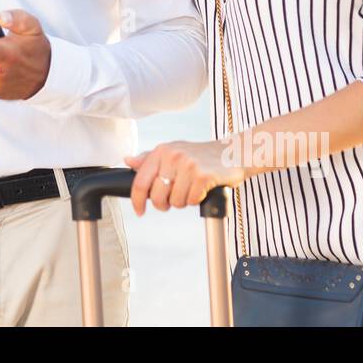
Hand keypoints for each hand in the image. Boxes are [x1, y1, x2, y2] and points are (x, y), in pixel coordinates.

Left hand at [122, 140, 247, 216]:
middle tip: (173, 199)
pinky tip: (202, 189)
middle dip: (164, 204)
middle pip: (156, 196)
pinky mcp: (204, 176)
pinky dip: (196, 200)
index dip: (137, 201)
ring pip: (175, 202)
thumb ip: (150, 158)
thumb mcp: (173, 150)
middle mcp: (173, 156)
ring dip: (183, 201)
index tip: (139, 211)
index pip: (140, 181)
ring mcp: (188, 165)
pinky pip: (191, 201)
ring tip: (191, 189)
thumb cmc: (200, 155)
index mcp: (162, 151)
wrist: (234, 152)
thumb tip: (128, 161)